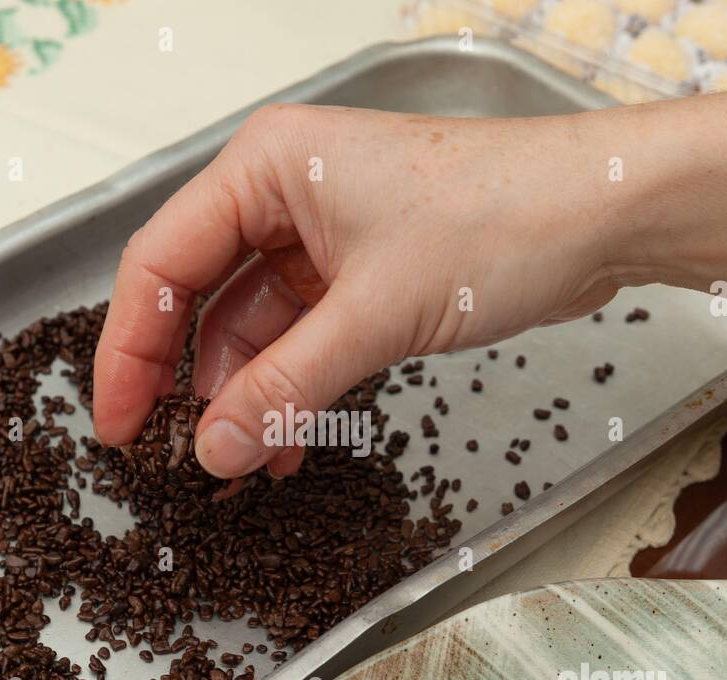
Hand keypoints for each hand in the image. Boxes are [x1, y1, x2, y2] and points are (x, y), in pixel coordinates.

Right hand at [90, 103, 624, 477]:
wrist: (605, 213)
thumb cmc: (504, 217)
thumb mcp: (375, 313)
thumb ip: (285, 386)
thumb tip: (214, 448)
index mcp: (265, 167)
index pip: (159, 262)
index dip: (129, 350)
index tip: (120, 425)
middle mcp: (285, 192)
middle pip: (198, 295)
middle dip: (187, 381)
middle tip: (170, 454)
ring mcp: (325, 233)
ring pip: (253, 326)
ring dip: (248, 396)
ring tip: (245, 464)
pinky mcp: (364, 271)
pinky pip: (304, 336)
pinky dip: (295, 388)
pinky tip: (290, 441)